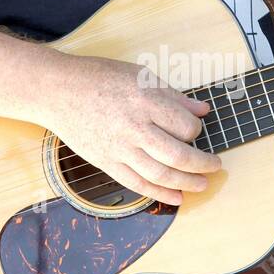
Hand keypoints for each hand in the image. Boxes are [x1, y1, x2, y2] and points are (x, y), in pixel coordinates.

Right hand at [40, 52, 221, 204]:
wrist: (58, 91)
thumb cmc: (100, 78)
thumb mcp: (140, 76)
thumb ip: (173, 95)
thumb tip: (202, 110)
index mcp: (145, 100)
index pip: (186, 126)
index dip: (196, 131)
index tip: (195, 130)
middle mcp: (134, 126)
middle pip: (179, 155)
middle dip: (203, 164)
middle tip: (215, 165)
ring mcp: (119, 147)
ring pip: (161, 174)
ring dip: (188, 183)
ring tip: (202, 184)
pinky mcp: (106, 162)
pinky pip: (137, 184)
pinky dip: (160, 194)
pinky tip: (177, 197)